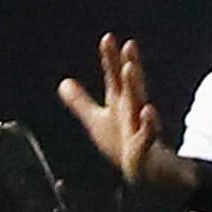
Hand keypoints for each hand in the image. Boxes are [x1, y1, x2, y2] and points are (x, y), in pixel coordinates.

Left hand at [58, 33, 196, 190]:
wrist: (147, 173)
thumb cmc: (124, 144)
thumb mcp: (97, 120)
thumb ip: (80, 101)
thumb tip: (62, 83)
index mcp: (120, 103)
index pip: (115, 77)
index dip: (111, 58)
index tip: (108, 38)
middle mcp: (132, 111)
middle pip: (130, 86)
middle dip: (129, 66)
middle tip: (129, 47)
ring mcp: (140, 128)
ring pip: (138, 105)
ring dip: (135, 87)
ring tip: (131, 69)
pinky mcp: (145, 148)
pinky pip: (148, 135)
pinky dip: (149, 123)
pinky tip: (148, 111)